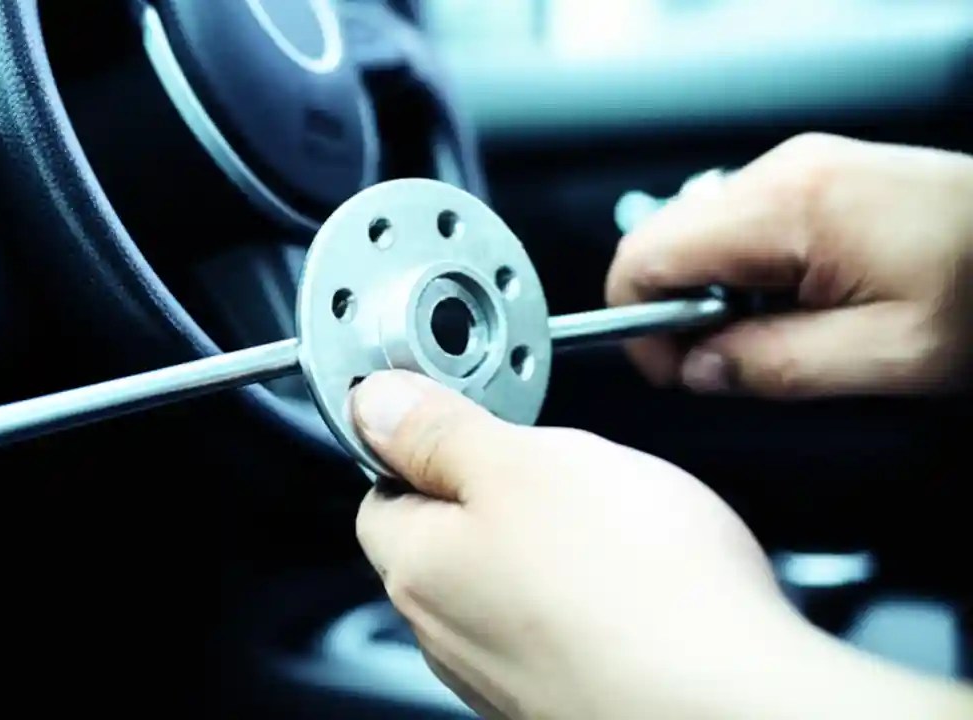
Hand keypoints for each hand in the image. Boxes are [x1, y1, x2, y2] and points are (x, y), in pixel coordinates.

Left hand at [352, 370, 972, 718]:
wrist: (737, 706)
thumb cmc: (639, 594)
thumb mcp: (523, 464)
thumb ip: (439, 432)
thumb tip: (376, 404)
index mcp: (418, 568)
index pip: (382, 489)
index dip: (425, 441)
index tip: (475, 415)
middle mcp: (449, 635)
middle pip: (451, 536)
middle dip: (502, 491)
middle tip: (566, 467)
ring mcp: (508, 676)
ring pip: (512, 582)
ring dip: (553, 546)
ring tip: (618, 529)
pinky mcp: (568, 697)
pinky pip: (565, 627)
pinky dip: (594, 599)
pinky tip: (644, 585)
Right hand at [606, 133, 972, 397]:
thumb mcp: (884, 355)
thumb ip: (774, 366)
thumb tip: (698, 371)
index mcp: (789, 207)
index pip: (648, 257)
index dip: (639, 323)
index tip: (675, 370)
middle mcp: (782, 172)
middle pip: (662, 240)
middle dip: (674, 309)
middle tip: (725, 360)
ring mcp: (797, 167)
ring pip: (695, 233)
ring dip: (710, 293)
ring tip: (774, 331)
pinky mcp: (813, 175)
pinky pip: (736, 223)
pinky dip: (740, 271)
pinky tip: (792, 301)